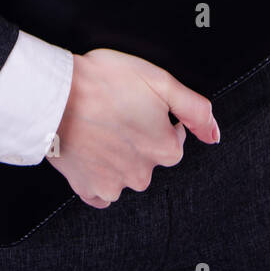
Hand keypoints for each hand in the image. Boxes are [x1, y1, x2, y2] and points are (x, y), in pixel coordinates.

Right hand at [45, 47, 218, 207]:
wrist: (55, 95)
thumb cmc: (103, 82)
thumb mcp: (159, 80)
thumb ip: (194, 108)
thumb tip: (214, 133)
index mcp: (165, 148)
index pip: (173, 137)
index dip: (156, 116)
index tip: (138, 103)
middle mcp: (143, 173)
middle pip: (149, 156)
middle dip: (137, 137)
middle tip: (117, 112)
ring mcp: (115, 184)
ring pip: (126, 173)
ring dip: (117, 155)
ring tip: (99, 126)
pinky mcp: (87, 188)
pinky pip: (101, 190)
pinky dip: (98, 174)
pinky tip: (91, 151)